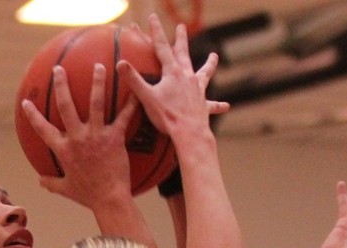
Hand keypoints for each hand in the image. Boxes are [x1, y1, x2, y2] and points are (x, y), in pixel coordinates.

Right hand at [18, 63, 133, 207]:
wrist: (109, 199)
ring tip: (98, 66)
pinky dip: (130, 103)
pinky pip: (124, 116)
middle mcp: (77, 137)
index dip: (33, 115)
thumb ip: (51, 182)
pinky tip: (135, 89)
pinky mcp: (115, 138)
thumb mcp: (66, 189)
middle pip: (66, 105)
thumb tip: (39, 181)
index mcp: (63, 149)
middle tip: (59, 70)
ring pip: (96, 103)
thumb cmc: (88, 195)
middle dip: (61, 85)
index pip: (43, 129)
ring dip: (97, 82)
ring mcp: (96, 135)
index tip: (27, 102)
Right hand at [117, 17, 227, 142]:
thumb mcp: (147, 97)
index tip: (153, 17)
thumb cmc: (167, 115)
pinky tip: (226, 105)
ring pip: (204, 73)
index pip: (162, 47)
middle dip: (181, 40)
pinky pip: (212, 104)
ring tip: (214, 56)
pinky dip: (218, 105)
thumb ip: (134, 80)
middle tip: (181, 27)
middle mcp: (187, 77)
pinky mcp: (203, 105)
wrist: (189, 132)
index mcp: (172, 73)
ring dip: (209, 64)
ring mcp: (197, 90)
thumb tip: (119, 63)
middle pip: (184, 54)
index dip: (156, 31)